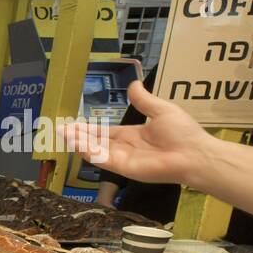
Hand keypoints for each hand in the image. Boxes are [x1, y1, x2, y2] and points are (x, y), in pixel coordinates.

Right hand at [63, 81, 212, 188]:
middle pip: (95, 141)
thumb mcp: (161, 110)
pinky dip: (89, 153)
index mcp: (132, 135)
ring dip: (78, 143)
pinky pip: (102, 160)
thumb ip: (144, 100)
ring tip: (63, 135)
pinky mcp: (123, 168)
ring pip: (95, 150)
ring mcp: (122, 159)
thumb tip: (133, 84)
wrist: (193, 153)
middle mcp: (124, 148)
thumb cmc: (182, 132)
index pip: (104, 132)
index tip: (72, 125)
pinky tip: (77, 145)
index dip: (88, 129)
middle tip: (59, 130)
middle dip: (77, 136)